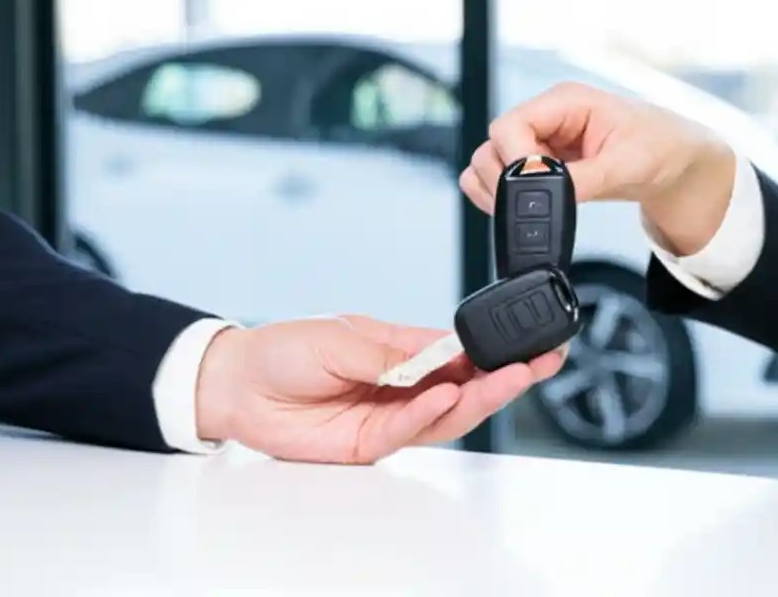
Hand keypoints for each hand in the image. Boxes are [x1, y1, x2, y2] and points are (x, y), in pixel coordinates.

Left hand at [193, 315, 563, 463]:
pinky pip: (409, 430)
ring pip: (447, 414)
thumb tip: (443, 352)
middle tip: (540, 363)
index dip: (493, 351)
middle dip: (505, 376)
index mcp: (401, 350)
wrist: (236, 386)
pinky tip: (446, 395)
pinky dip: (430, 413)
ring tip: (508, 378)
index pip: (459, 353)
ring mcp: (389, 415)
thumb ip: (395, 350)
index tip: (527, 342)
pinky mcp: (369, 443)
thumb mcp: (342, 334)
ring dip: (480, 397)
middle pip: (465, 387)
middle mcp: (402, 385)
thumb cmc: (283, 350)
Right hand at [459, 81, 736, 254]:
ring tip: (533, 207)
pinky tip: (527, 210)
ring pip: (491, 163)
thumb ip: (582, 178)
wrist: (676, 164)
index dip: (514, 161)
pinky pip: (503, 179)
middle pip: (494, 146)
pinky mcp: (541, 163)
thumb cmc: (659, 148)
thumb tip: (547, 192)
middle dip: (504, 179)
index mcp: (565, 102)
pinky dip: (503, 198)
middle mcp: (547, 117)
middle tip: (533, 203)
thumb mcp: (626, 164)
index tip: (533, 188)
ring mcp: (541, 141)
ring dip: (500, 190)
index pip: (510, 126)